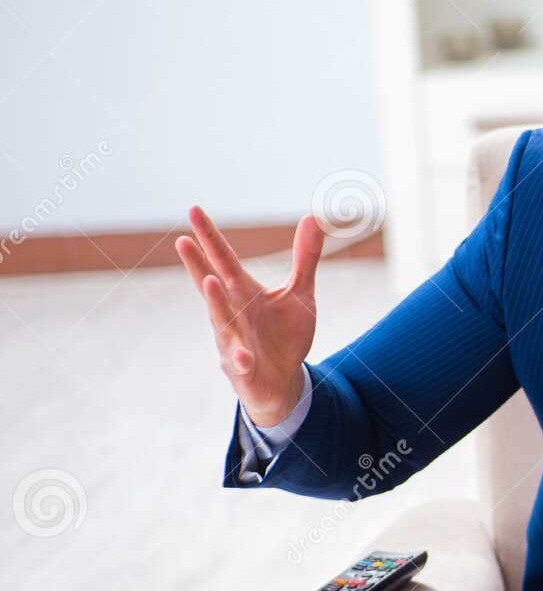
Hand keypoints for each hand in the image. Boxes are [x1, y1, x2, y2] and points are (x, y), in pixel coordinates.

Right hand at [175, 205, 323, 427]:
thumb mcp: (300, 293)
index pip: (223, 259)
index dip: (209, 237)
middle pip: (212, 285)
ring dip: (216, 303)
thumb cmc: (284, 334)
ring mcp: (233, 340)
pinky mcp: (243, 369)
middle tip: (182, 240)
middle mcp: (232, 312)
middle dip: (198, 264)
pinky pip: (240, 363)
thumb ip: (304, 259)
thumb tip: (312, 217)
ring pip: (221, 321)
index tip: (193, 210)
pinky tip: (242, 355)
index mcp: (242, 291)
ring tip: (211, 281)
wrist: (283, 381)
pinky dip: (239, 357)